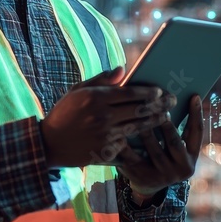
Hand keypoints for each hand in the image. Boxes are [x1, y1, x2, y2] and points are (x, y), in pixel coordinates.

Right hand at [40, 66, 175, 167]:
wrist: (49, 143)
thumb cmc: (64, 113)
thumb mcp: (78, 91)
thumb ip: (101, 80)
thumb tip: (123, 70)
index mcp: (95, 98)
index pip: (129, 93)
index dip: (148, 92)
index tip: (159, 91)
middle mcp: (102, 116)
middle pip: (138, 110)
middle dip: (159, 105)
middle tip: (171, 102)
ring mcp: (104, 136)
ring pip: (137, 127)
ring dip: (154, 121)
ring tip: (166, 116)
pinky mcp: (105, 152)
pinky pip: (127, 144)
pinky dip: (139, 140)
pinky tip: (151, 136)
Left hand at [113, 95, 202, 198]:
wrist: (148, 185)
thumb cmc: (164, 155)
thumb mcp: (176, 146)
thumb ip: (179, 128)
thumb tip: (180, 97)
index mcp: (192, 156)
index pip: (197, 132)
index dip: (196, 114)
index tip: (194, 96)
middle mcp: (182, 168)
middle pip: (174, 142)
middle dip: (166, 124)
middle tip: (159, 107)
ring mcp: (163, 175)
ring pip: (154, 151)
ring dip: (147, 133)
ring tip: (138, 116)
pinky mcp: (143, 178)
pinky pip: (134, 160)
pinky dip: (127, 147)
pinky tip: (120, 135)